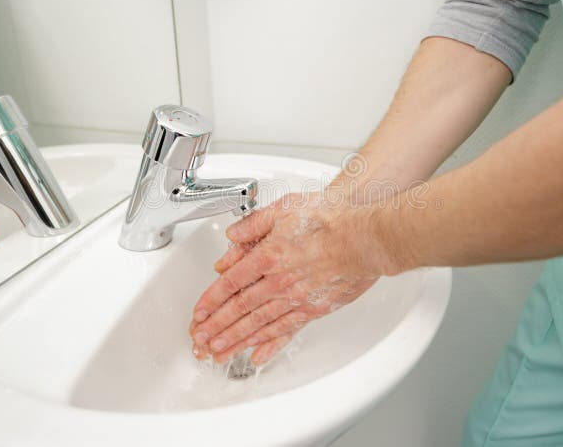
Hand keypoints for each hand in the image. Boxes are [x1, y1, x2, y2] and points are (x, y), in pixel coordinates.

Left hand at [189, 192, 399, 365]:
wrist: (364, 236)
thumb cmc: (330, 218)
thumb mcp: (284, 208)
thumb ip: (253, 224)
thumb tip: (232, 236)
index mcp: (268, 256)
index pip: (230, 283)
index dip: (210, 300)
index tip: (198, 313)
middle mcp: (278, 281)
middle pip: (239, 308)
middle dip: (216, 327)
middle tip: (199, 341)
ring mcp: (297, 298)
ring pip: (259, 324)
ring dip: (235, 340)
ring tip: (218, 353)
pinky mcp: (315, 309)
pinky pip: (286, 331)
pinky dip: (269, 344)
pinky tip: (256, 354)